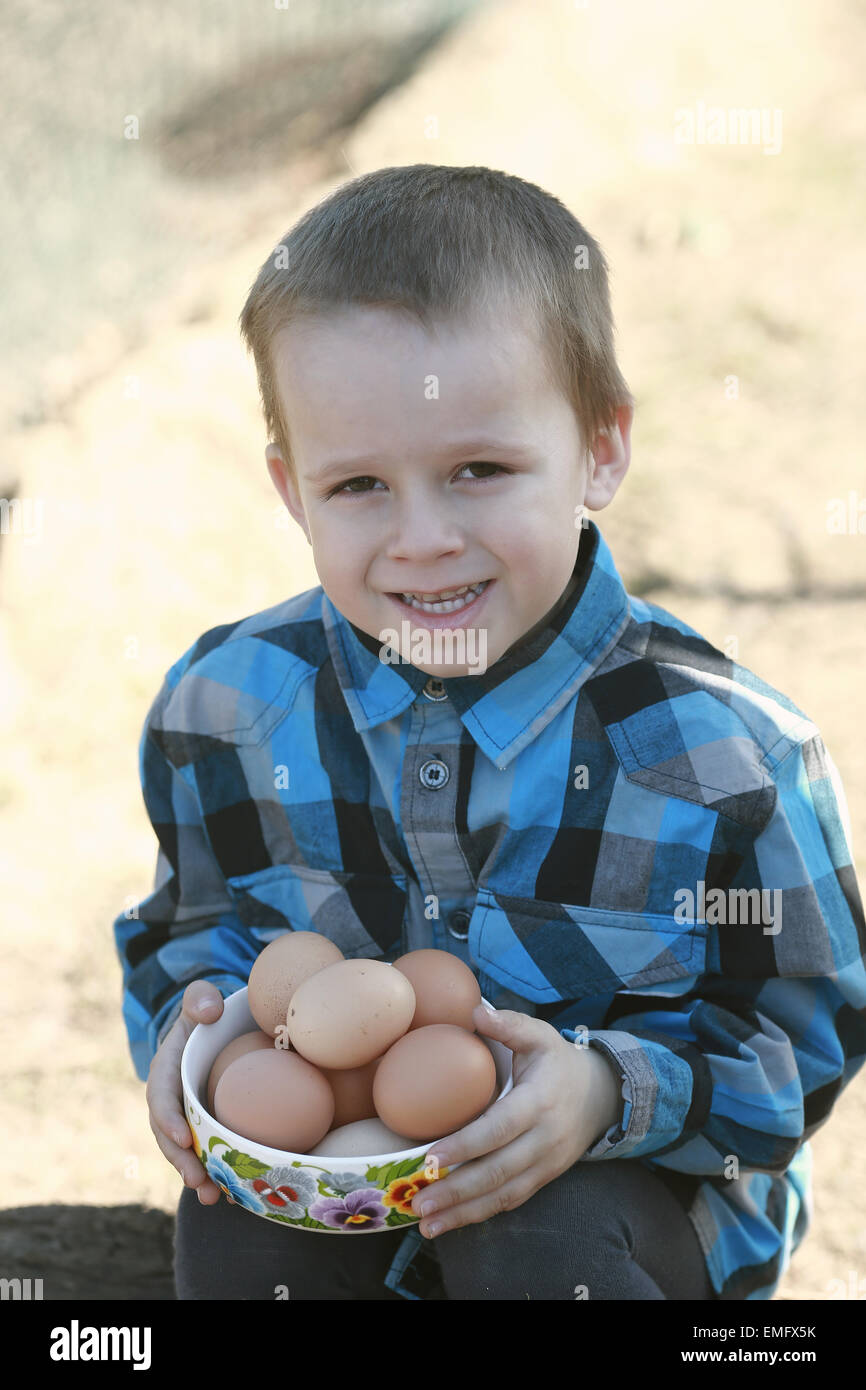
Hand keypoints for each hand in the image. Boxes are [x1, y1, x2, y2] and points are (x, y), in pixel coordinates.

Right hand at [146, 980, 225, 1204]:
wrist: (215, 1030)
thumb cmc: (207, 1013)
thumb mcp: (201, 999)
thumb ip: (200, 998)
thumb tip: (209, 1010)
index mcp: (166, 1069)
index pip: (161, 1095)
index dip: (168, 1118)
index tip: (182, 1138)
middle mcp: (172, 1099)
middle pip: (169, 1135)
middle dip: (180, 1160)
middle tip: (196, 1180)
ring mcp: (187, 1117)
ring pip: (186, 1152)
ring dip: (196, 1176)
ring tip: (211, 1198)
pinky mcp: (205, 1128)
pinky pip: (207, 1153)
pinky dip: (215, 1174)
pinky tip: (231, 1196)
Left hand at [410, 1003, 621, 1237]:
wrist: (601, 1095)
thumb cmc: (558, 1062)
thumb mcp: (539, 1035)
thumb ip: (508, 1024)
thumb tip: (474, 1012)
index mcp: (538, 1102)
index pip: (499, 1128)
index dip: (466, 1145)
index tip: (431, 1157)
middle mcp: (544, 1139)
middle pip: (498, 1171)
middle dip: (456, 1191)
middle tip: (419, 1202)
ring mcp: (546, 1164)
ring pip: (503, 1195)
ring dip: (464, 1213)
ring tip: (427, 1223)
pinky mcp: (543, 1178)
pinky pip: (511, 1201)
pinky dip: (481, 1214)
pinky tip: (451, 1222)